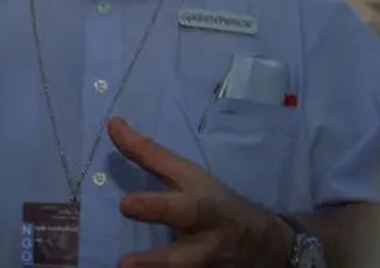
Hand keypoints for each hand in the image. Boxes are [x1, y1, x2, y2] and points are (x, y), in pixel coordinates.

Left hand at [109, 117, 293, 267]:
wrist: (267, 245)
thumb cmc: (215, 202)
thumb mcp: (188, 176)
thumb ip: (149, 155)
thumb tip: (112, 125)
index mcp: (201, 210)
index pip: (180, 207)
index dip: (154, 207)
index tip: (126, 205)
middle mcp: (205, 245)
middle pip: (183, 258)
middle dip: (156, 261)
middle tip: (124, 264)